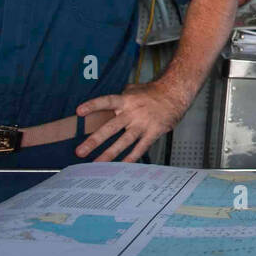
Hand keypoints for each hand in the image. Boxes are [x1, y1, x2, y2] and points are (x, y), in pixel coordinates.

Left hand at [75, 81, 189, 162]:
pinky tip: (121, 166)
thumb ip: (120, 96)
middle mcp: (133, 112)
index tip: (79, 112)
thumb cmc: (153, 92)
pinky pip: (141, 147)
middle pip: (112, 127)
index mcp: (126, 100)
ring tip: (96, 163)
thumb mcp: (135, 89)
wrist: (176, 93)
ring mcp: (143, 124)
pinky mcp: (153, 132)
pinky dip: (131, 157)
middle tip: (80, 151)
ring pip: (124, 141)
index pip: (107, 101)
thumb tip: (106, 102)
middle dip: (95, 140)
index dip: (93, 106)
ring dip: (109, 153)